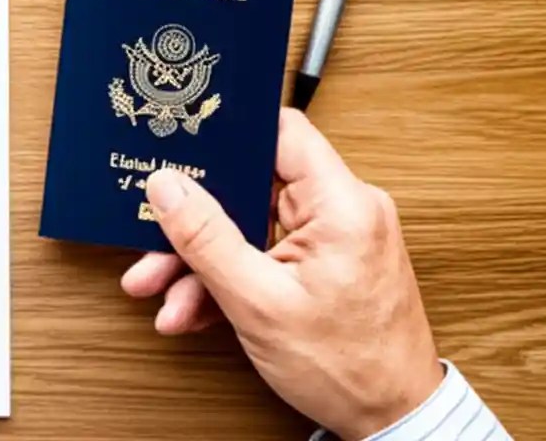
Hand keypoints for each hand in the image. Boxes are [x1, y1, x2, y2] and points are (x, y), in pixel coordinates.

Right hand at [120, 109, 442, 439]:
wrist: (391, 421)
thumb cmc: (349, 369)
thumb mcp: (258, 302)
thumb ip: (206, 238)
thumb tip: (167, 186)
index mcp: (341, 205)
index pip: (280, 133)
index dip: (228, 133)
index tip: (181, 143)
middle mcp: (343, 212)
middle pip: (251, 187)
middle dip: (195, 221)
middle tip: (155, 240)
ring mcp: (333, 240)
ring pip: (249, 227)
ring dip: (203, 261)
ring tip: (166, 291)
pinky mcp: (323, 265)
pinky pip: (263, 255)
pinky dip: (229, 279)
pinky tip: (195, 307)